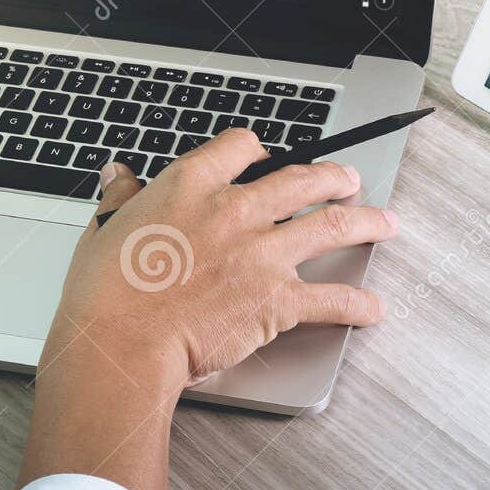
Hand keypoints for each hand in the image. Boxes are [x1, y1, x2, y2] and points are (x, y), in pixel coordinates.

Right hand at [20, 127, 400, 489]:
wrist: (122, 342)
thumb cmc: (105, 294)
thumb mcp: (105, 230)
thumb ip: (121, 199)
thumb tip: (118, 176)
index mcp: (190, 186)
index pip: (238, 147)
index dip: (256, 150)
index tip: (262, 156)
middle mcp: (236, 209)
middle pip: (301, 178)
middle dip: (332, 177)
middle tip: (347, 179)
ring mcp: (263, 252)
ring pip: (332, 225)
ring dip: (365, 222)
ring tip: (384, 222)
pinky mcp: (279, 298)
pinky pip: (333, 299)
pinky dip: (359, 305)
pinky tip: (373, 308)